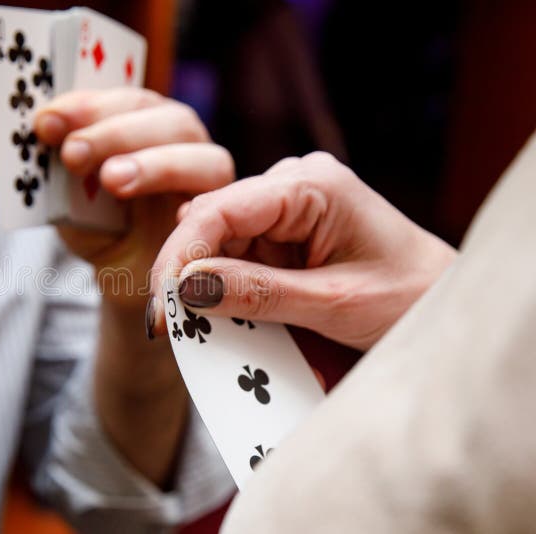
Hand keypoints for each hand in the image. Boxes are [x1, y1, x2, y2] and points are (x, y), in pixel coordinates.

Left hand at [34, 88, 234, 309]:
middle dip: (115, 131)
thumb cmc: (99, 228)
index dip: (87, 104)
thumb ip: (62, 169)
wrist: (123, 276)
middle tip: (73, 154)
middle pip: (165, 116)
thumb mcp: (67, 197)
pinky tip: (172, 213)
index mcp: (139, 121)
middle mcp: (178, 139)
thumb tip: (44, 131)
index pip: (123, 99)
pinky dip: (195, 203)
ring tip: (112, 181)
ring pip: (200, 152)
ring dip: (154, 163)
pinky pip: (220, 199)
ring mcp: (205, 171)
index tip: (47, 122)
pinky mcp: (221, 209)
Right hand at [149, 152, 455, 349]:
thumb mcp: (334, 303)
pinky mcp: (281, 234)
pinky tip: (221, 317)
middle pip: (211, 224)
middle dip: (186, 275)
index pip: (221, 209)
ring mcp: (285, 208)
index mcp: (311, 185)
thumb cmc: (410, 297)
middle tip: (170, 328)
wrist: (444, 305)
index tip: (161, 306)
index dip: (181, 256)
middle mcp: (292, 186)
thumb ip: (259, 293)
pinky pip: (235, 258)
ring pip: (217, 244)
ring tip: (198, 331)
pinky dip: (223, 290)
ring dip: (203, 287)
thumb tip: (186, 288)